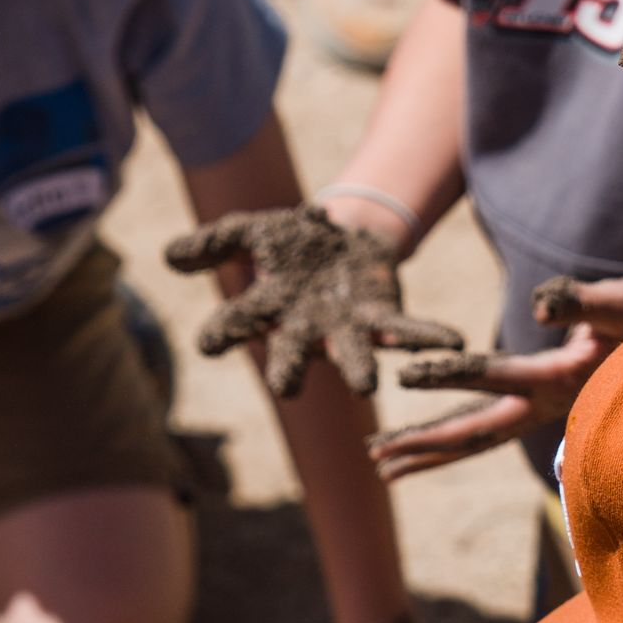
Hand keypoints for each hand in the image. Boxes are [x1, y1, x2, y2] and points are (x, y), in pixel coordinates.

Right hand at [164, 205, 461, 397]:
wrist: (342, 237)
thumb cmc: (291, 243)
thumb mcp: (252, 231)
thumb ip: (215, 243)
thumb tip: (168, 257)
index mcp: (269, 312)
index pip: (239, 323)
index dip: (224, 334)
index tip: (208, 345)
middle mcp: (305, 330)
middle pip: (293, 353)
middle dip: (291, 370)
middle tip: (286, 390)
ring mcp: (346, 329)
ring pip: (351, 354)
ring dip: (358, 369)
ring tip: (366, 386)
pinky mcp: (383, 318)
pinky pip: (407, 332)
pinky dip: (429, 338)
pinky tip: (455, 343)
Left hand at [373, 273, 622, 480]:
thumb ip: (584, 298)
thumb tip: (541, 303)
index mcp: (562, 379)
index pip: (496, 376)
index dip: (451, 373)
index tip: (405, 377)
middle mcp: (549, 406)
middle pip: (476, 433)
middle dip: (424, 444)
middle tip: (373, 458)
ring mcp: (547, 413)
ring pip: (481, 439)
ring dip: (432, 451)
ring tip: (384, 464)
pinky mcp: (548, 408)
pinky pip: (493, 431)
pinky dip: (457, 442)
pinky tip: (430, 445)